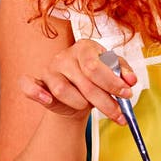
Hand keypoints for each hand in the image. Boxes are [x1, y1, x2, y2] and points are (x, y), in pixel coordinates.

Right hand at [18, 40, 136, 124]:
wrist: (77, 93)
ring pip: (63, 90)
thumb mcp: (113, 72)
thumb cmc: (96, 80)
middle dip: (104, 100)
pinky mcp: (38, 82)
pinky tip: (47, 99)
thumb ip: (124, 73)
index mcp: (86, 47)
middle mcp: (65, 56)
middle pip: (84, 80)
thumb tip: (131, 81)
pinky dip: (36, 93)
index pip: (97, 65)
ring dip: (80, 103)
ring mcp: (49, 69)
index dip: (112, 82)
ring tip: (88, 106)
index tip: (127, 95)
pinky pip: (29, 86)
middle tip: (118, 113)